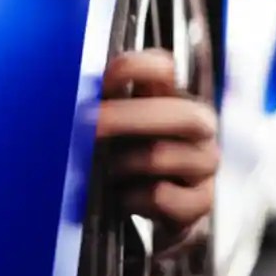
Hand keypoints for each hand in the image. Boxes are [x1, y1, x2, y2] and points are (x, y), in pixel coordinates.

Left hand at [95, 49, 218, 228]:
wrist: (150, 207)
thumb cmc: (127, 156)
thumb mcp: (114, 125)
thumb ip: (102, 105)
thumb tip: (71, 95)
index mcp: (172, 96)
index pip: (165, 68)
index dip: (136, 68)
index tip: (104, 81)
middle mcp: (197, 126)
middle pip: (181, 113)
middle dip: (127, 118)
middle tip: (90, 126)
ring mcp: (204, 163)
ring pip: (161, 156)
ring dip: (123, 165)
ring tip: (107, 171)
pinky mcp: (202, 201)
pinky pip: (160, 196)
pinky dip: (132, 199)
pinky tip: (125, 198)